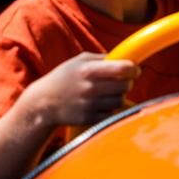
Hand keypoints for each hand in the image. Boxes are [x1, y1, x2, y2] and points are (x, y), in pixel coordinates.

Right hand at [20, 52, 139, 129]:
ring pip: (119, 100)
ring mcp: (90, 105)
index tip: (134, 69)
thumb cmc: (63, 78)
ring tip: (107, 91)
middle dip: (127, 82)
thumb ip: (101, 59)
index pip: (122, 68)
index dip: (133, 68)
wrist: (44, 103)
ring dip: (118, 96)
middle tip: (123, 80)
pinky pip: (110, 112)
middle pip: (125, 86)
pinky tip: (98, 102)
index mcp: (88, 70)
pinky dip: (109, 107)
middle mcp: (90, 88)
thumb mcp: (78, 62)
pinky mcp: (90, 119)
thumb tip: (126, 59)